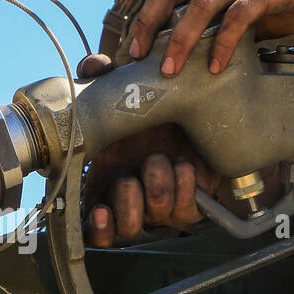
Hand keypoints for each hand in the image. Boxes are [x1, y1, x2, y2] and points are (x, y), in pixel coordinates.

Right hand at [77, 55, 277, 247]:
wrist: (198, 114)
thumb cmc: (154, 112)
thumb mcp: (129, 95)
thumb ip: (105, 78)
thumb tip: (95, 66)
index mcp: (107, 182)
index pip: (94, 227)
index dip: (97, 227)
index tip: (100, 211)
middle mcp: (135, 201)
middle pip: (127, 226)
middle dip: (132, 194)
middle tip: (145, 161)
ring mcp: (165, 205)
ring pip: (156, 214)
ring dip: (160, 185)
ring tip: (166, 158)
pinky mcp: (194, 204)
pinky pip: (187, 213)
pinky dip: (185, 188)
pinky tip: (184, 166)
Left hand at [127, 0, 293, 77]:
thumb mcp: (258, 3)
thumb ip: (231, 19)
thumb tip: (206, 52)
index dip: (146, 14)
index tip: (134, 45)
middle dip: (149, 24)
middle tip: (138, 56)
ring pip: (200, 6)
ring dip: (181, 40)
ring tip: (171, 69)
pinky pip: (238, 17)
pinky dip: (224, 44)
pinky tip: (216, 66)